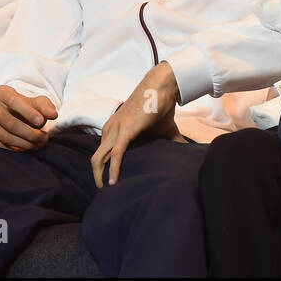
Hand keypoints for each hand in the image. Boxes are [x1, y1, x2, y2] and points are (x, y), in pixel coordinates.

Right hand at [0, 85, 56, 149]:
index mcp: (2, 92)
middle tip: (44, 138)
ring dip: (26, 143)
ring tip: (39, 144)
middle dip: (30, 133)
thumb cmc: (24, 107)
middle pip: (11, 123)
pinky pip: (0, 146)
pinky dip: (15, 150)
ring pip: (6, 137)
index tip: (41, 121)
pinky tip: (27, 149)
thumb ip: (45, 106)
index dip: (28, 112)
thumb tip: (53, 114)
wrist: (8, 114)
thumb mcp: (36, 102)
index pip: (14, 101)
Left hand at [91, 62, 183, 187]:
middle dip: (97, 177)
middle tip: (104, 193)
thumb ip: (171, 141)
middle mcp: (110, 130)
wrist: (161, 87)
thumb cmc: (160, 106)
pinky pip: (114, 154)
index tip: (107, 184)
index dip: (102, 169)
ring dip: (100, 176)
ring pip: (99, 158)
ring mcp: (115, 130)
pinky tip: (113, 182)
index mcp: (114, 129)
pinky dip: (113, 170)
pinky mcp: (125, 131)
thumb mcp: (163, 129)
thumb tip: (185, 149)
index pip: (101, 153)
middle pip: (95, 158)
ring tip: (107, 192)